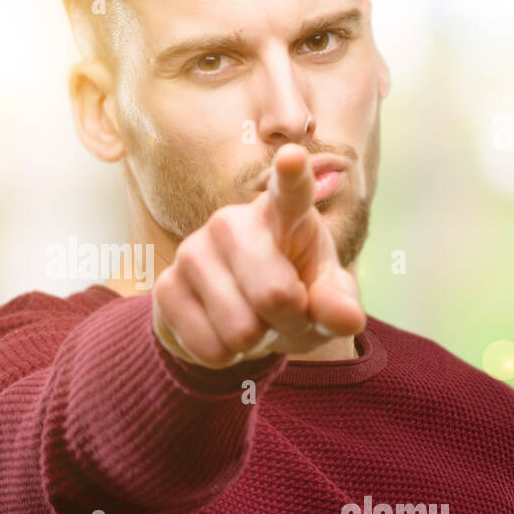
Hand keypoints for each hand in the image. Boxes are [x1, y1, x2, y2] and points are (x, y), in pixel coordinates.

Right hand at [152, 144, 365, 368]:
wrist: (228, 318)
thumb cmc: (288, 294)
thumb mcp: (323, 299)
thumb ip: (338, 305)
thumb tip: (347, 319)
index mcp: (281, 213)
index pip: (289, 190)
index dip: (292, 174)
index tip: (293, 156)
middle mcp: (231, 222)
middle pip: (275, 295)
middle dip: (289, 322)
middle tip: (283, 314)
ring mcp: (192, 252)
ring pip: (241, 329)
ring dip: (254, 342)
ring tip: (250, 322)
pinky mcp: (165, 287)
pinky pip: (210, 348)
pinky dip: (225, 357)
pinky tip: (219, 333)